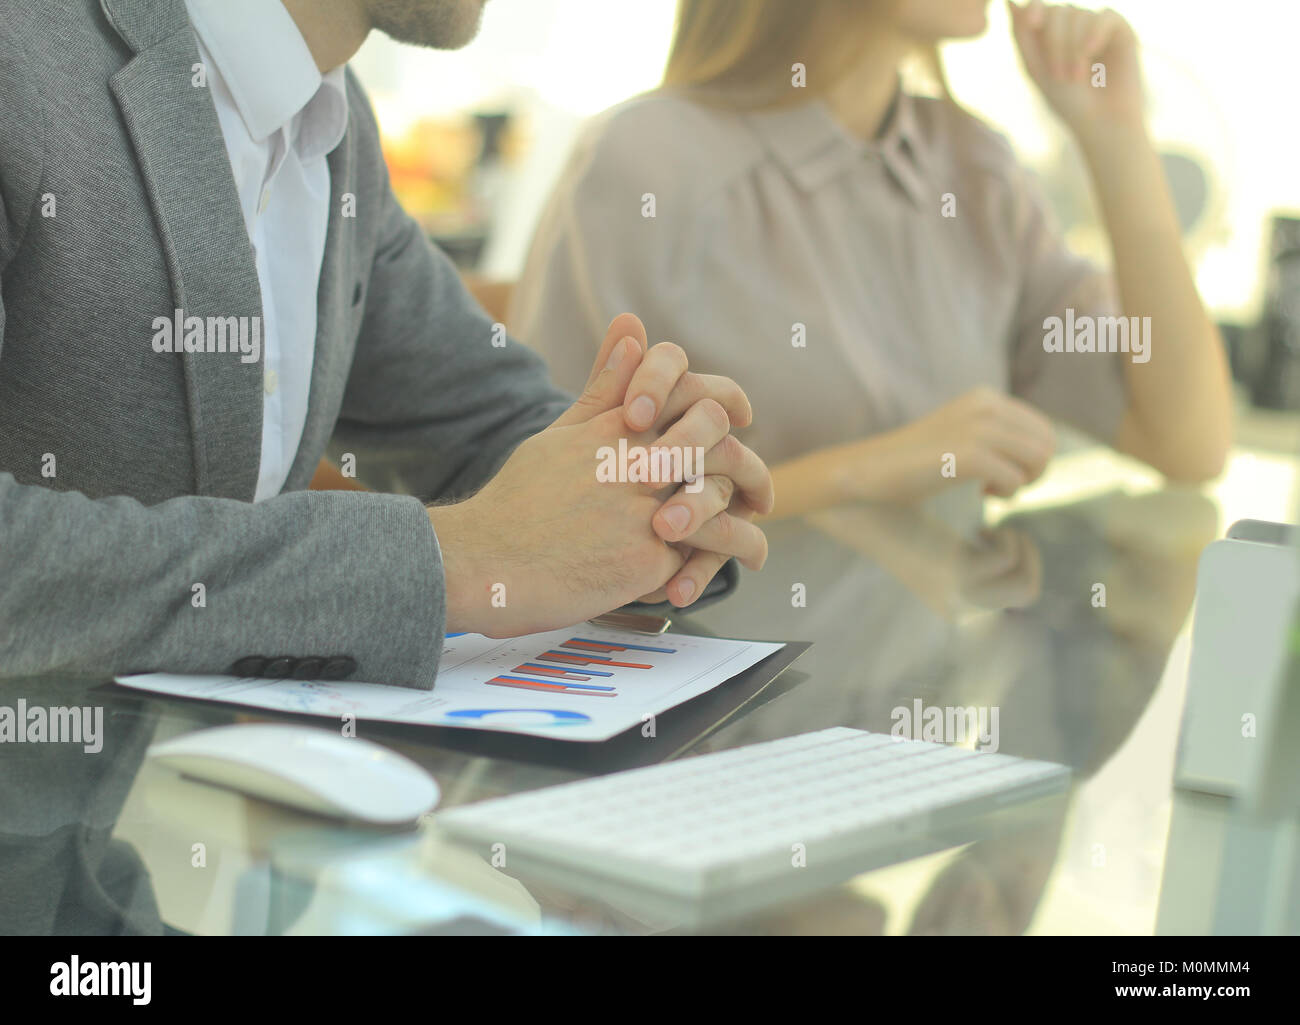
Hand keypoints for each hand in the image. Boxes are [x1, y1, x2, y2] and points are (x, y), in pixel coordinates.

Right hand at [431, 316, 771, 635]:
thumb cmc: (518, 501)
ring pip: (718, 504)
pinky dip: (714, 564)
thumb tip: (632, 326)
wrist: (481, 560)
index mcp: (617, 427)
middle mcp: (635, 461)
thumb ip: (604, 386)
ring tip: (756, 538)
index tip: (740, 421)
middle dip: (750, 471)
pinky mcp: (644, 560)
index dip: (728, 405)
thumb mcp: (559, 434)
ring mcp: (643, 510)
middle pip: (718, 449)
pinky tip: (729, 571)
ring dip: (746, 525)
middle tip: (762, 493)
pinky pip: (698, 557)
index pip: (695, 398)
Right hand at [851, 388, 1055, 500]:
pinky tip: (983, 494)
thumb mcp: (961, 435)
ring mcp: (977, 428)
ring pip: (1039, 458)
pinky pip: (1015, 478)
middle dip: (1033, 472)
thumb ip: (997, 434)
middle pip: (1046, 444)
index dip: (1032, 459)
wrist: (872, 472)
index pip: (1042, 429)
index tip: (1002, 474)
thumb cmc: (917, 462)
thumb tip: (1044, 451)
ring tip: (993, 491)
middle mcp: (985, 406)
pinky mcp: (969, 454)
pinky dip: (1006, 493)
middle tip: (1002, 486)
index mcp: (985, 398)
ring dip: (1023, 483)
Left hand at [1008, 1, 1143, 142]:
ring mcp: (1097, 25)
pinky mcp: (1120, 29)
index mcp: (1050, 34)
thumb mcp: (1036, 68)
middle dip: (1055, 44)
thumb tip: (1010, 1)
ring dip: (1073, 48)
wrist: (1102, 121)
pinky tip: (1091, 53)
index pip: (1038, 7)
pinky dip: (1093, 34)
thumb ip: (1022, 35)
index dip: (1035, 9)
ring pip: (1079, 16)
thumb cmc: (1067, 100)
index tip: (1032, 24)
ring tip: (1076, 78)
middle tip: (1059, 77)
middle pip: (1058, 12)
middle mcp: (1074, 25)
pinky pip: (1104, 16)